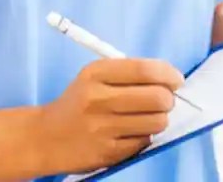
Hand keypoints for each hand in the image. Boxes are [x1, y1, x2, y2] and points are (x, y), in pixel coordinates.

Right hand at [36, 59, 183, 173]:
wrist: (46, 137)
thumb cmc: (79, 102)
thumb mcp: (94, 76)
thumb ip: (130, 73)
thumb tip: (171, 79)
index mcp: (95, 74)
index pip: (144, 70)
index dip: (168, 74)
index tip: (176, 80)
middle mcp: (97, 100)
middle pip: (157, 98)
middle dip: (169, 99)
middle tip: (164, 100)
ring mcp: (102, 128)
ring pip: (156, 122)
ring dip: (159, 119)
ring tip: (146, 117)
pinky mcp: (107, 152)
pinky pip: (145, 141)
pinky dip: (144, 136)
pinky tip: (131, 132)